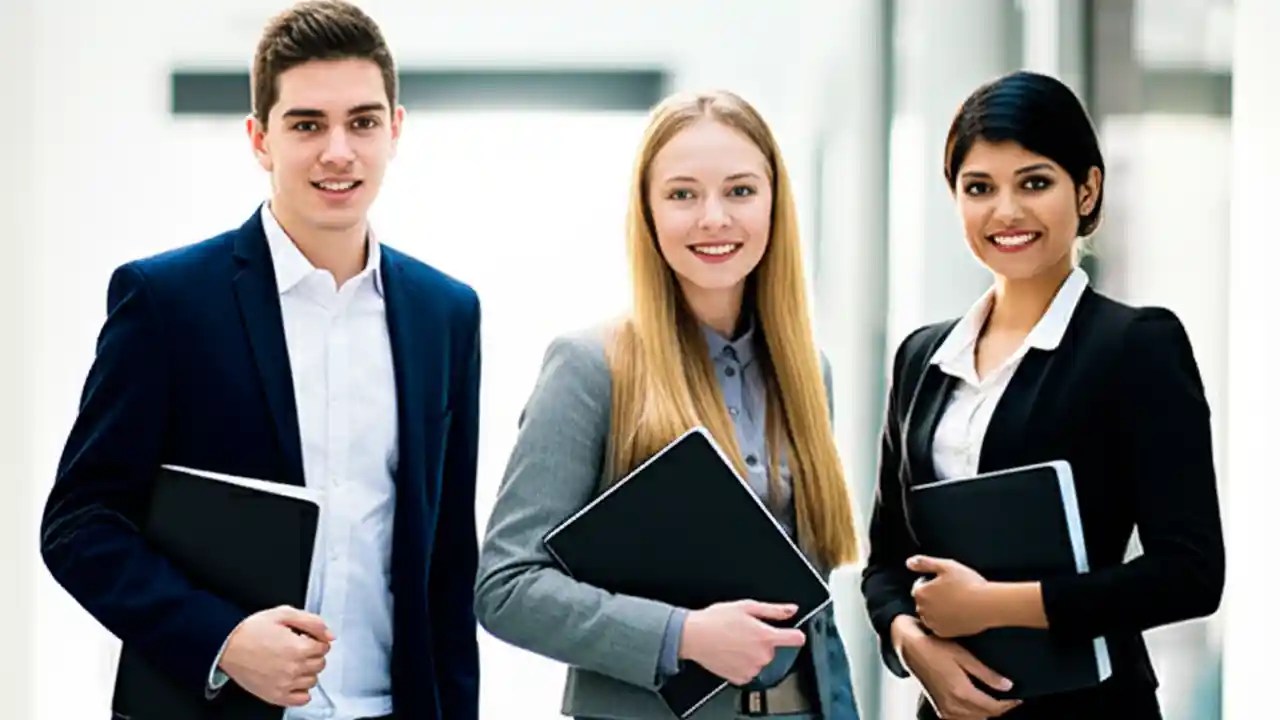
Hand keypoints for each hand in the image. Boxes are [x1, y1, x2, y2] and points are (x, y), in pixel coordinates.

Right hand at [219, 606, 333, 706]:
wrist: (226, 645)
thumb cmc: (251, 630)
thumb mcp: (283, 614)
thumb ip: (312, 622)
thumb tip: (329, 635)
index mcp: (299, 648)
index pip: (324, 647)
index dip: (315, 640)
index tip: (305, 638)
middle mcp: (294, 669)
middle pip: (320, 664)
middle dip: (312, 654)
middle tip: (297, 648)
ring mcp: (285, 685)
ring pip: (313, 681)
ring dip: (307, 671)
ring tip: (291, 662)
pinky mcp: (275, 696)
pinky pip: (302, 699)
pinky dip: (301, 690)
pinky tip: (292, 679)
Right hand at [678, 600, 806, 685]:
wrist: (693, 636)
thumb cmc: (716, 620)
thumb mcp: (746, 606)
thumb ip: (774, 610)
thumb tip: (791, 610)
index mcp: (766, 637)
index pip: (796, 639)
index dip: (795, 633)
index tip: (791, 633)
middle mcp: (762, 656)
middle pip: (774, 649)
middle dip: (764, 641)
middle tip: (745, 632)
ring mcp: (752, 669)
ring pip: (761, 660)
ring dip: (753, 653)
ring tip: (735, 642)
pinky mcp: (741, 678)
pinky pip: (750, 671)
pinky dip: (743, 664)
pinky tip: (731, 653)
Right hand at [894, 616, 1020, 719]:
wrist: (911, 648)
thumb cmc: (935, 647)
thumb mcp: (964, 656)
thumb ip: (987, 674)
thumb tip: (1007, 685)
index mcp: (962, 693)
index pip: (994, 708)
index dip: (1009, 704)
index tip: (1019, 698)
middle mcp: (953, 706)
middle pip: (986, 716)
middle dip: (999, 709)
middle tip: (1009, 698)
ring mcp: (945, 710)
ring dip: (986, 713)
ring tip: (993, 700)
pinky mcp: (940, 709)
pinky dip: (972, 716)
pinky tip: (975, 705)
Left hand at [909, 555, 992, 637]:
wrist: (987, 605)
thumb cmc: (968, 583)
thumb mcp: (945, 565)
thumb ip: (925, 563)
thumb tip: (909, 562)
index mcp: (921, 593)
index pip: (919, 587)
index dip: (931, 583)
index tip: (945, 582)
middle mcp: (923, 610)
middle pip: (923, 602)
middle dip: (932, 597)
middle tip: (951, 592)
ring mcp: (933, 623)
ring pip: (929, 615)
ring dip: (936, 610)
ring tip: (955, 603)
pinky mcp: (944, 633)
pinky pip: (939, 626)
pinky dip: (944, 621)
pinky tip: (956, 614)